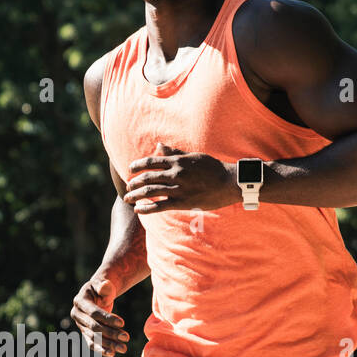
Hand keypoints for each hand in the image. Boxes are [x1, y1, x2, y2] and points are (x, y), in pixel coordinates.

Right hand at [70, 276, 128, 356]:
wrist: (97, 294)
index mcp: (79, 301)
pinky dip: (101, 349)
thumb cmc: (102, 287)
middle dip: (110, 333)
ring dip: (109, 344)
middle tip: (126, 337)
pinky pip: (92, 343)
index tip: (122, 323)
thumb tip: (105, 286)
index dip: (107, 318)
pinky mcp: (84, 332)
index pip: (94, 313)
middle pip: (94, 327)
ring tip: (123, 348)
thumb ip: (104, 285)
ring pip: (94, 337)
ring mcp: (80, 325)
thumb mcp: (102, 284)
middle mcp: (76, 314)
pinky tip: (112, 353)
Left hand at [124, 142, 239, 213]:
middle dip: (134, 182)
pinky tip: (138, 210)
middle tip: (127, 186)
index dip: (138, 165)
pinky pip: (160, 206)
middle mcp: (175, 174)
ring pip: (151, 192)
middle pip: (148, 177)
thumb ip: (174, 153)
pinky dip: (147, 208)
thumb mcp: (193, 156)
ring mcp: (178, 189)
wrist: (229, 182)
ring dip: (136, 196)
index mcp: (177, 161)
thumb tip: (158, 146)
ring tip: (128, 199)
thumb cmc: (212, 168)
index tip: (130, 169)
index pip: (151, 161)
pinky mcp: (183, 202)